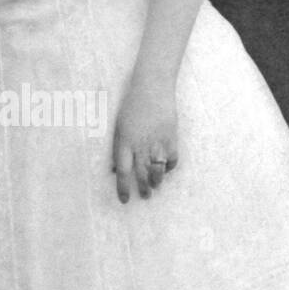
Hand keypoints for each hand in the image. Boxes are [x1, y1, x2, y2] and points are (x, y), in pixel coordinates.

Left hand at [112, 81, 178, 202]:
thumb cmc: (131, 107)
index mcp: (125, 142)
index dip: (123, 188)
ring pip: (157, 171)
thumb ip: (119, 148)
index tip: (125, 200)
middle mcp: (141, 145)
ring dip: (156, 181)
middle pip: (141, 174)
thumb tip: (116, 168)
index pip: (123, 172)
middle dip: (143, 188)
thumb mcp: (119, 127)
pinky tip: (166, 168)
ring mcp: (157, 143)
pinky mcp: (171, 139)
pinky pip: (171, 160)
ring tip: (155, 186)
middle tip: (145, 196)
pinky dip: (169, 167)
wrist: (152, 89)